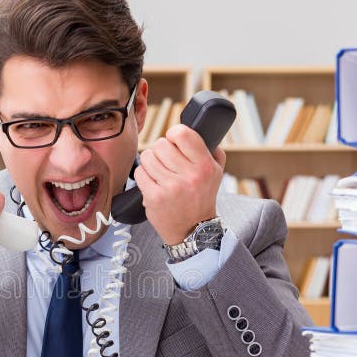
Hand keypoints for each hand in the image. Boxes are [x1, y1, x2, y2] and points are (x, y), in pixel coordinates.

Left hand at [134, 124, 225, 244]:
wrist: (193, 229)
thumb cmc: (201, 197)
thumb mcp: (217, 172)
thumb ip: (211, 149)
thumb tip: (197, 127)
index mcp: (205, 166)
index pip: (182, 133)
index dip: (173, 134)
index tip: (174, 142)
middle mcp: (189, 176)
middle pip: (160, 144)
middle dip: (161, 151)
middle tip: (166, 162)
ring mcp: (170, 188)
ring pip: (147, 157)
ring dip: (150, 162)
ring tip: (159, 172)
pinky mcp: (154, 198)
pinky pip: (140, 173)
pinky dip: (144, 176)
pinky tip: (153, 183)